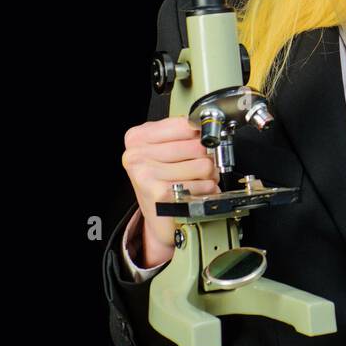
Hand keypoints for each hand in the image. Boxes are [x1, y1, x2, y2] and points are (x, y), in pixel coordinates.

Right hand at [120, 115, 219, 266]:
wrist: (159, 221)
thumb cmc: (164, 184)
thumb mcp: (167, 152)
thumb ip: (182, 135)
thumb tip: (209, 128)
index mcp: (137, 138)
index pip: (184, 123)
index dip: (201, 134)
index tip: (202, 141)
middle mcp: (136, 154)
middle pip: (197, 144)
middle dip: (207, 158)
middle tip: (199, 169)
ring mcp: (145, 173)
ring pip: (204, 164)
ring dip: (209, 176)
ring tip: (196, 182)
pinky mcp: (159, 192)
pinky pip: (202, 184)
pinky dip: (206, 190)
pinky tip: (195, 194)